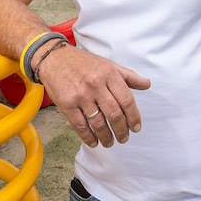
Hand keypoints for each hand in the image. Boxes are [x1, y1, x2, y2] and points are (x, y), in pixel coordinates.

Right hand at [35, 45, 149, 147]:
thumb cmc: (82, 62)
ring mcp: (80, 95)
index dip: (134, 117)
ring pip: (98, 123)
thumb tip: (147, 84)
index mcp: (108, 74)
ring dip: (106, 136)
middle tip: (124, 138)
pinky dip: (89, 137)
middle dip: (122, 130)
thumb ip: (128, 76)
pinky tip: (94, 141)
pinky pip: (80, 126)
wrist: (53, 58)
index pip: (127, 100)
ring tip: (110, 142)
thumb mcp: (108, 64)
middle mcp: (95, 84)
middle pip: (114, 114)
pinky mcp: (67, 104)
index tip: (136, 127)